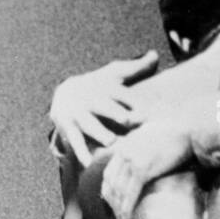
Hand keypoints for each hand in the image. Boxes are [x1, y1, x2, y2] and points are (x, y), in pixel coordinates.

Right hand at [50, 50, 158, 166]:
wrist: (64, 93)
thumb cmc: (98, 86)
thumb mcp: (114, 75)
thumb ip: (137, 68)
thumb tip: (155, 54)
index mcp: (105, 87)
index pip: (121, 93)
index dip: (133, 101)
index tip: (147, 111)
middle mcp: (91, 99)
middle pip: (104, 106)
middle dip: (114, 113)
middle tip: (127, 120)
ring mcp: (79, 114)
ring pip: (90, 124)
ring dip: (99, 132)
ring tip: (110, 142)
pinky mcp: (69, 127)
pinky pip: (76, 141)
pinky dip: (81, 153)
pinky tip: (88, 163)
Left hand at [101, 118, 193, 218]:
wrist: (189, 130)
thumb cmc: (175, 131)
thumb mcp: (150, 127)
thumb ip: (137, 132)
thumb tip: (132, 130)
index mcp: (125, 145)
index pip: (108, 173)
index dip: (109, 193)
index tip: (113, 205)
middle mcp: (124, 152)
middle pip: (111, 184)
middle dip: (112, 204)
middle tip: (117, 218)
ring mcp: (132, 160)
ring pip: (119, 191)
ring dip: (119, 210)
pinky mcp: (143, 168)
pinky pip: (130, 193)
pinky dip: (127, 208)